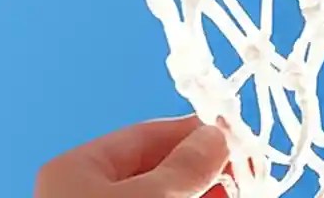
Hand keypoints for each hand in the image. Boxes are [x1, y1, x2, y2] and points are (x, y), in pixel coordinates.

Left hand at [35, 116, 229, 197]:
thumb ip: (185, 166)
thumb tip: (216, 136)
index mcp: (76, 169)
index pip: (145, 135)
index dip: (195, 132)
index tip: (235, 136)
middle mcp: (85, 192)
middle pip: (157, 167)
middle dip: (204, 166)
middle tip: (247, 168)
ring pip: (163, 193)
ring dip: (204, 188)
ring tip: (242, 187)